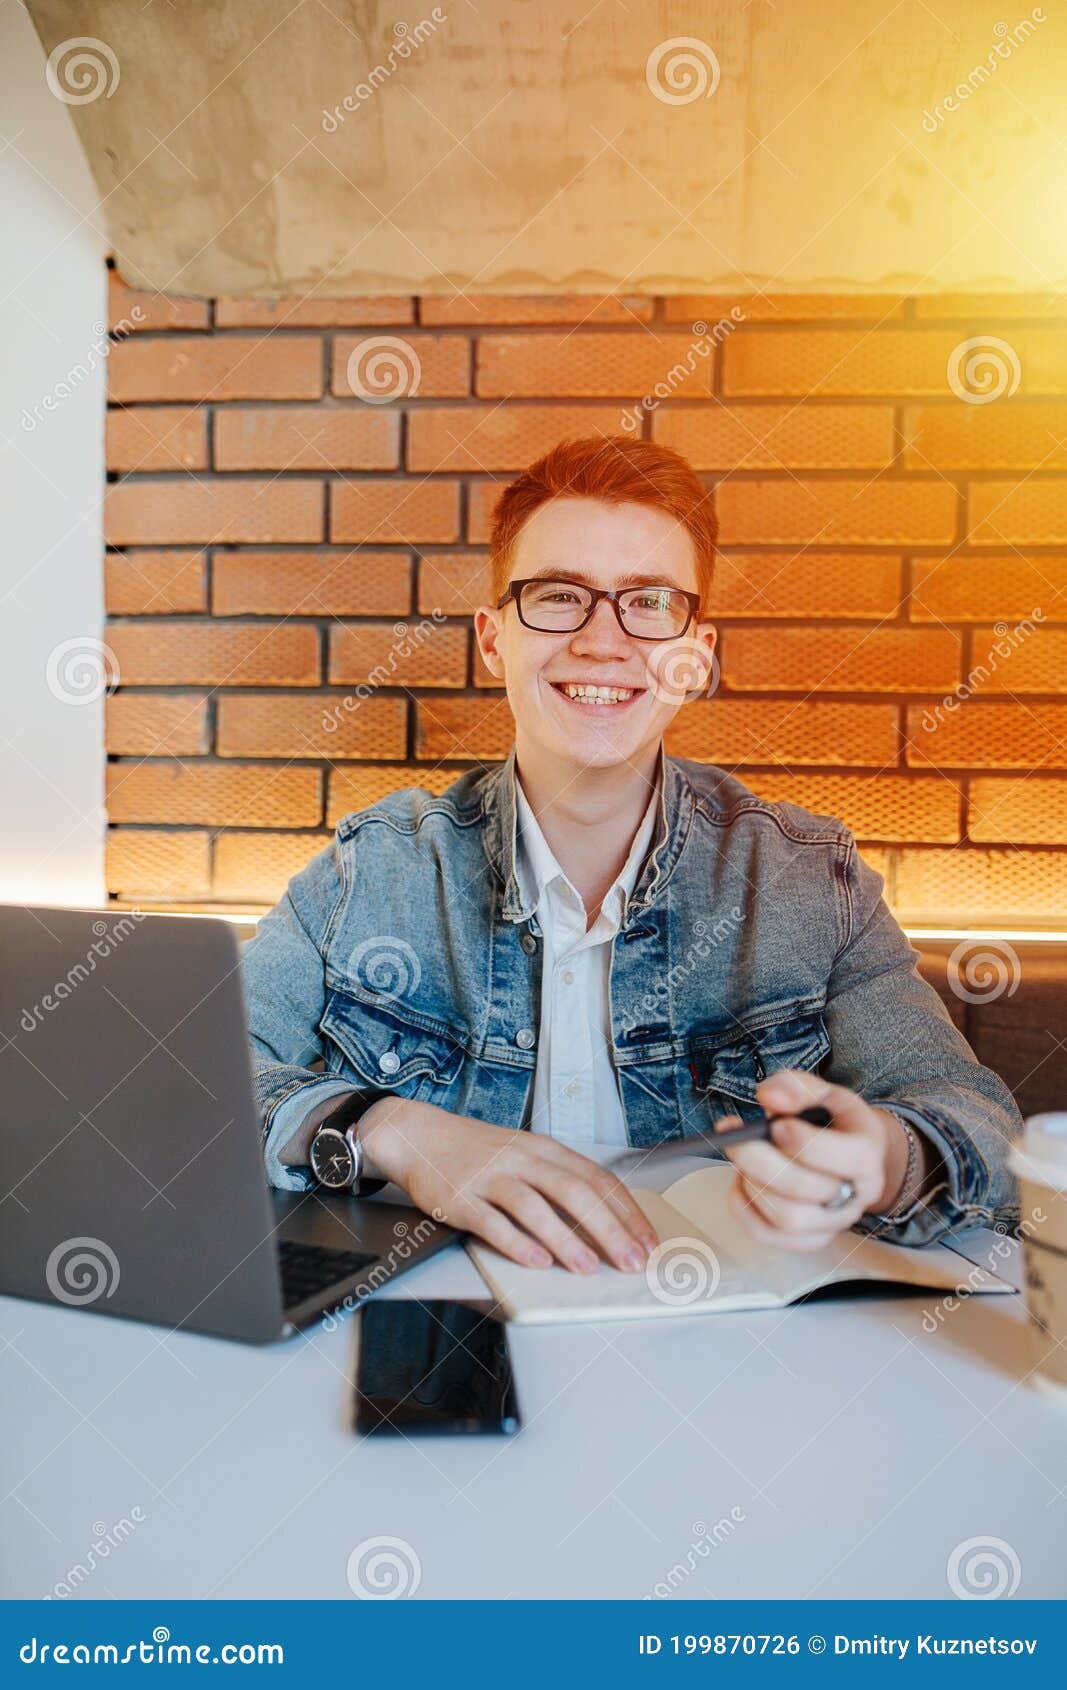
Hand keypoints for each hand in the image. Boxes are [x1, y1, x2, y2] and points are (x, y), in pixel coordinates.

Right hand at [359, 1096, 658, 1273]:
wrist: (419, 1134)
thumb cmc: (478, 1152)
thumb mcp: (525, 1155)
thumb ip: (559, 1181)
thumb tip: (606, 1221)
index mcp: (544, 1149)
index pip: (597, 1178)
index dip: (626, 1211)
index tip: (648, 1241)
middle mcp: (522, 1159)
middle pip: (574, 1191)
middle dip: (609, 1228)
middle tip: (632, 1261)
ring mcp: (490, 1177)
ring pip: (535, 1206)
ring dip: (565, 1238)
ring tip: (589, 1267)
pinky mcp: (461, 1198)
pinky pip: (491, 1221)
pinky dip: (516, 1242)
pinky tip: (536, 1261)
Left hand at [713, 1067, 908, 1252]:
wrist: (849, 1154)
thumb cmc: (832, 1122)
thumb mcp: (822, 1092)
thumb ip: (796, 1087)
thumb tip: (769, 1097)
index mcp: (869, 1154)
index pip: (847, 1157)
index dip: (806, 1143)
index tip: (776, 1125)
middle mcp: (857, 1195)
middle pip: (806, 1190)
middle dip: (761, 1162)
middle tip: (735, 1139)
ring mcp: (835, 1222)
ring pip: (788, 1219)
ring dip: (753, 1186)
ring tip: (740, 1160)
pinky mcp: (809, 1238)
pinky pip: (769, 1235)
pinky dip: (744, 1210)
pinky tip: (740, 1182)